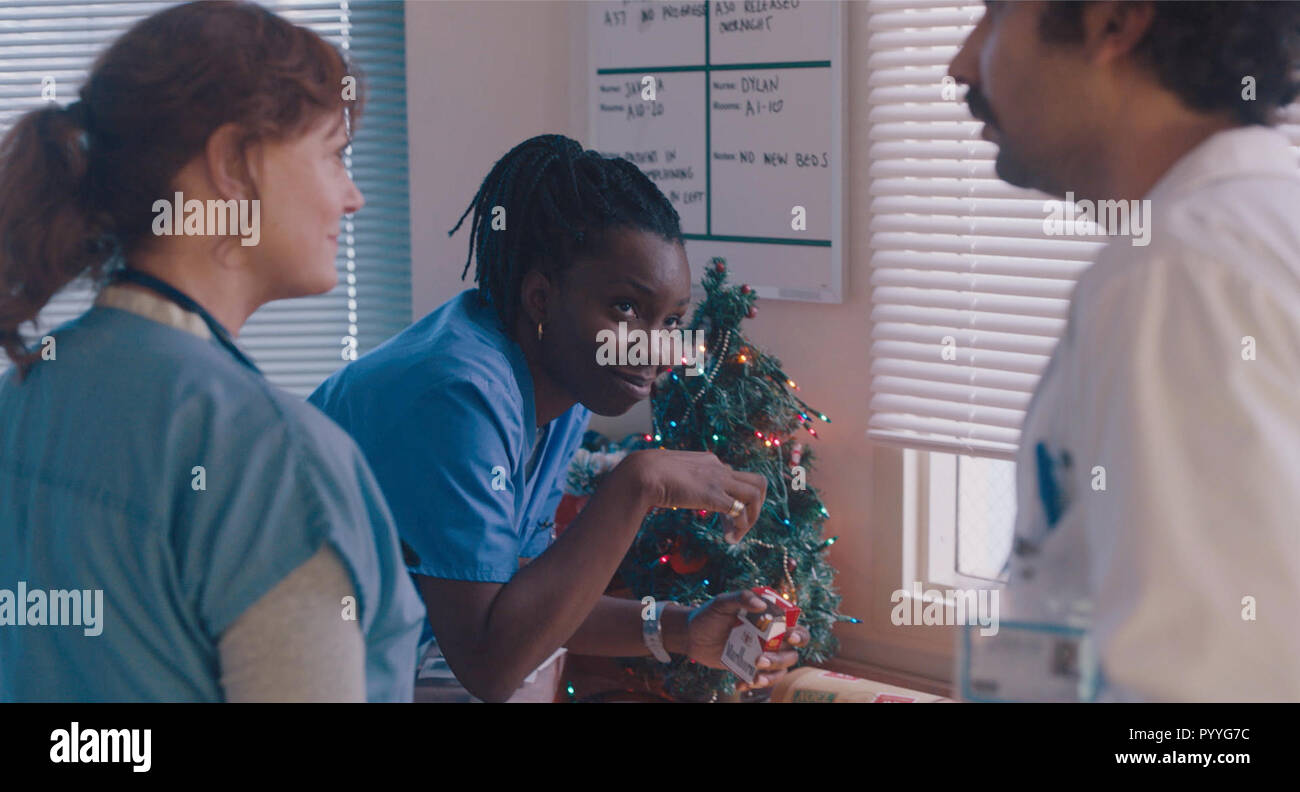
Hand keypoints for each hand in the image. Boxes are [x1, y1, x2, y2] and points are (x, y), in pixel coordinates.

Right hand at [617, 450, 766, 541]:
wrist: (642, 473)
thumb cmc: (646, 474)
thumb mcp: (668, 474)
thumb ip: (678, 480)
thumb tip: (668, 491)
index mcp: (709, 461)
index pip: (734, 477)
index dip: (733, 499)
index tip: (723, 517)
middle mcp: (719, 467)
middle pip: (756, 482)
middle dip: (754, 505)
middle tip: (740, 524)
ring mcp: (719, 480)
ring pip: (756, 494)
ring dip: (752, 517)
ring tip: (737, 535)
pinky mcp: (715, 496)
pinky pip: (741, 512)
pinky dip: (740, 527)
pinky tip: (729, 539)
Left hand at [684, 590, 809, 689]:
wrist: (691, 635)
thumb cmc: (709, 615)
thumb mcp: (722, 603)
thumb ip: (741, 598)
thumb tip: (761, 605)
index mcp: (770, 620)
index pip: (795, 627)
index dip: (799, 634)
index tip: (790, 637)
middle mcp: (770, 638)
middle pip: (791, 653)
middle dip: (782, 659)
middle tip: (761, 659)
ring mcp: (761, 654)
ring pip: (780, 669)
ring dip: (772, 675)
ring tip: (755, 675)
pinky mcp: (749, 669)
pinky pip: (761, 680)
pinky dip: (754, 684)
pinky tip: (741, 683)